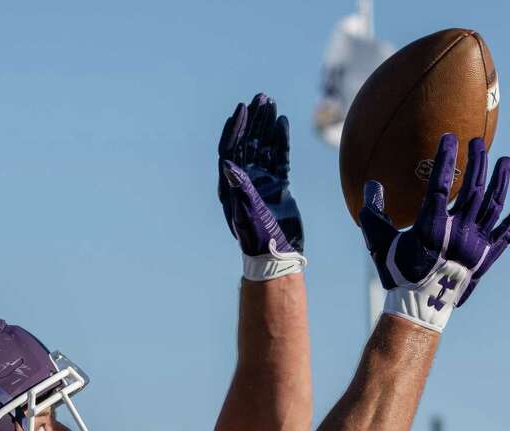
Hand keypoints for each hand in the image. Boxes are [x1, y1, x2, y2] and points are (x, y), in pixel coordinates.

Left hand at [218, 93, 305, 280]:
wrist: (277, 254)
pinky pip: (279, 157)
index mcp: (231, 186)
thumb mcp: (248, 213)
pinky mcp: (278, 186)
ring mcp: (262, 182)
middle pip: (248, 142)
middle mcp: (245, 181)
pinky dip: (281, 140)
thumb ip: (240, 188)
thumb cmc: (259, 239)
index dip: (236, 128)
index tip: (242, 108)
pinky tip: (283, 123)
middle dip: (253, 120)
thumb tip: (227, 163)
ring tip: (271, 102)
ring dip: (266, 125)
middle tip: (260, 97)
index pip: (230, 149)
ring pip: (264, 146)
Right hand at [359, 133, 509, 332]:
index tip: (450, 137)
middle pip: (472, 188)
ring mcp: (476, 244)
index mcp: (431, 226)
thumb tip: (370, 186)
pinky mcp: (486, 257)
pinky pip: (507, 234)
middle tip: (477, 142)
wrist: (420, 307)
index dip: (446, 158)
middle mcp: (458, 232)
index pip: (441, 183)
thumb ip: (374, 214)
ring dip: (501, 180)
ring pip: (494, 205)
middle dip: (477, 161)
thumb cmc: (398, 274)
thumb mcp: (380, 244)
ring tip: (506, 160)